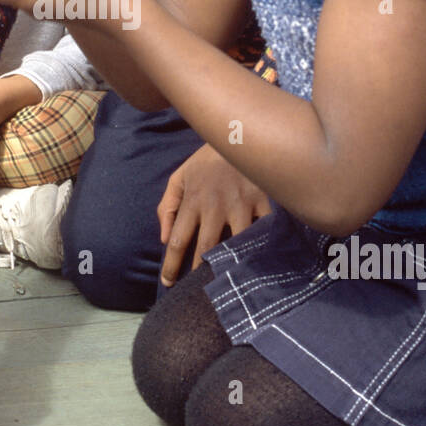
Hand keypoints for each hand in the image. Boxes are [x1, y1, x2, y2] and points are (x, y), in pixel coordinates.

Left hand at [157, 144, 270, 286]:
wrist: (235, 133)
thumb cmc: (205, 162)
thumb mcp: (178, 178)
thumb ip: (167, 206)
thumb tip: (163, 239)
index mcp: (192, 201)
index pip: (177, 240)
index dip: (171, 266)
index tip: (167, 283)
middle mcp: (214, 206)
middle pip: (205, 248)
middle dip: (198, 272)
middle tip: (195, 291)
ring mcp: (240, 204)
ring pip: (235, 243)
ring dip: (230, 264)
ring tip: (228, 282)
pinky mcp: (261, 201)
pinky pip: (262, 230)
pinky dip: (259, 246)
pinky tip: (258, 262)